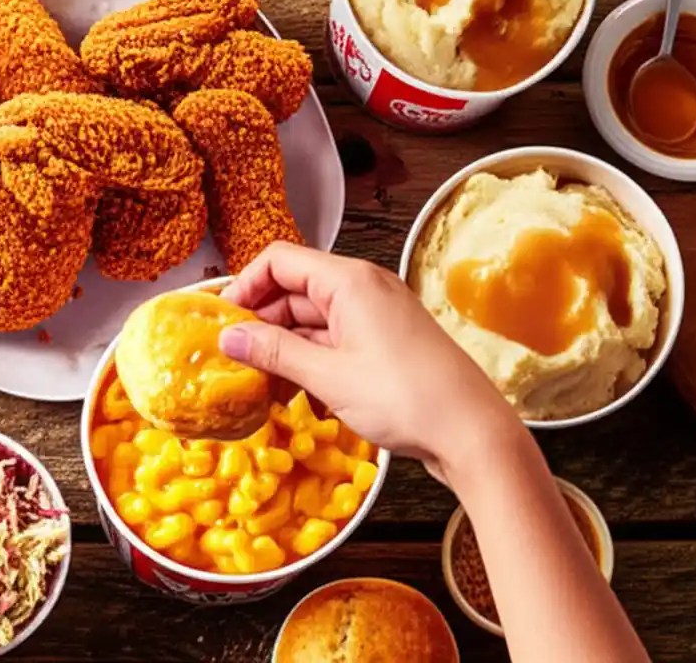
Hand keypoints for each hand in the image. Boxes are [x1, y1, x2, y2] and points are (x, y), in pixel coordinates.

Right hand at [217, 242, 519, 480]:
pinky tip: (298, 395)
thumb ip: (274, 352)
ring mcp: (376, 317)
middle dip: (261, 323)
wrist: (473, 433)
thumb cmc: (407, 398)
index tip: (222, 322)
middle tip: (235, 360)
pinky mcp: (384, 344)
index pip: (279, 261)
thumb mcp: (328, 375)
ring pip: (311, 320)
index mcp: (350, 281)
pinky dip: (310, 362)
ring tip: (262, 384)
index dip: (245, 287)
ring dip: (284, 348)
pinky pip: (333, 341)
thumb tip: (229, 337)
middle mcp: (363, 289)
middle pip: (293, 290)